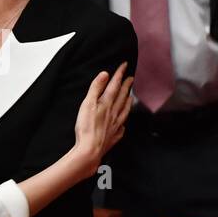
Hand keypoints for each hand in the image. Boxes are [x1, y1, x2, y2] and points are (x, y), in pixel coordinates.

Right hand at [71, 62, 134, 176]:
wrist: (90, 150)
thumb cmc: (86, 128)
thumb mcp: (87, 104)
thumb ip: (96, 89)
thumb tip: (105, 75)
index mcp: (106, 104)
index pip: (115, 86)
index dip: (119, 75)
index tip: (124, 65)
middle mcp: (113, 114)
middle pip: (122, 97)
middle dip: (126, 86)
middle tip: (131, 78)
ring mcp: (114, 126)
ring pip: (124, 111)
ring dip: (128, 102)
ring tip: (131, 97)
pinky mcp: (112, 137)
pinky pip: (120, 129)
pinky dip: (123, 124)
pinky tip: (123, 125)